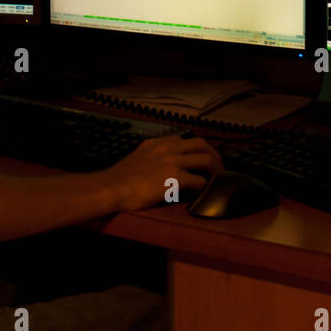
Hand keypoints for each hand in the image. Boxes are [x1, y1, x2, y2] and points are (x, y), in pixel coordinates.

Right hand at [104, 135, 223, 211]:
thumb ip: (153, 156)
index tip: (204, 157)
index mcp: (158, 143)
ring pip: (205, 159)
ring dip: (215, 169)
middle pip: (201, 144)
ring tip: (217, 178)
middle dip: (213, 155)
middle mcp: (167, 148)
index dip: (199, 148)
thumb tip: (164, 165)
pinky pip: (199, 180)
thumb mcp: (138, 157)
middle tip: (218, 167)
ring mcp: (172, 161)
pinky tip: (203, 191)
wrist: (112, 187)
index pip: (186, 139)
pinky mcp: (175, 177)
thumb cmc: (121, 178)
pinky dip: (204, 185)